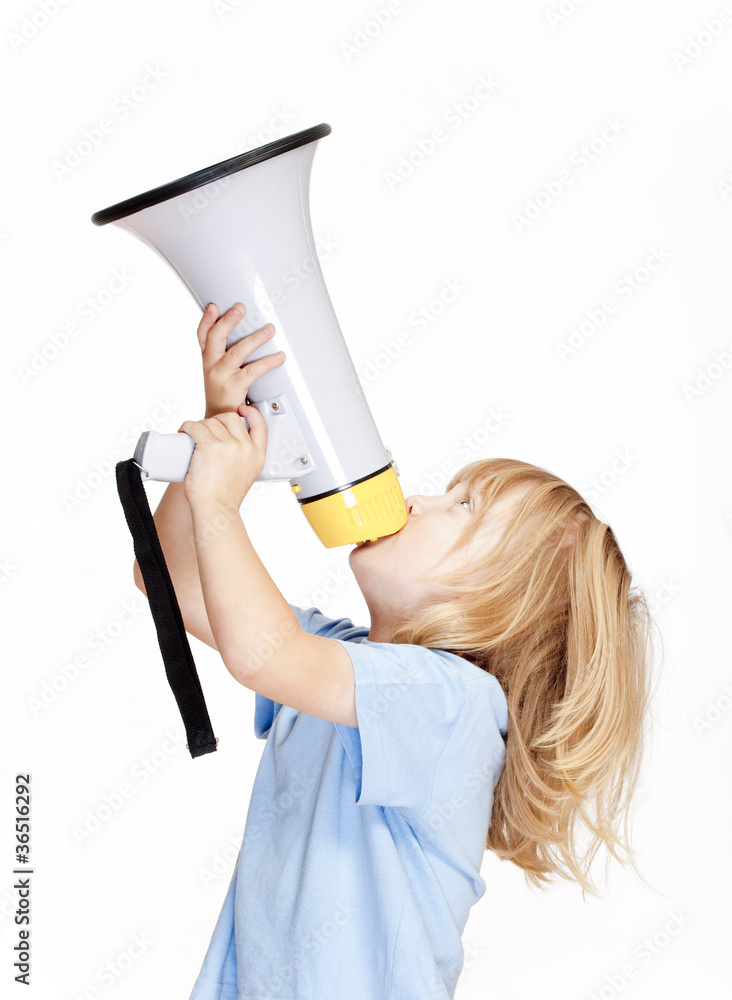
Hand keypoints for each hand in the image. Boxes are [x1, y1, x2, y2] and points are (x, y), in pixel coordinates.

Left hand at [177, 406, 267, 508]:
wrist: (215, 509)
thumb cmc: (225, 498)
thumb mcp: (245, 475)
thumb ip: (243, 459)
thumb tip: (227, 445)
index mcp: (257, 455)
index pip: (260, 425)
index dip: (251, 413)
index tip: (243, 409)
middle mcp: (245, 448)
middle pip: (231, 418)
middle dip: (217, 420)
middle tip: (207, 430)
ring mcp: (228, 445)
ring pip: (211, 422)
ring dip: (199, 426)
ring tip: (193, 436)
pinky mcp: (209, 446)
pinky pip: (195, 427)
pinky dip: (187, 426)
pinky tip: (184, 431)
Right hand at [197, 302, 285, 418]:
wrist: (218, 419)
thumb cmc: (222, 392)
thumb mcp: (217, 370)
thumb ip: (224, 353)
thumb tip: (243, 332)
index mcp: (208, 359)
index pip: (203, 336)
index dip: (206, 320)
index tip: (213, 307)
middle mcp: (211, 365)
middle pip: (216, 338)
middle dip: (228, 321)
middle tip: (240, 308)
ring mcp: (221, 376)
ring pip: (236, 352)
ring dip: (255, 339)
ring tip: (268, 330)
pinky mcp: (233, 387)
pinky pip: (252, 371)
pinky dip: (268, 362)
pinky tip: (278, 357)